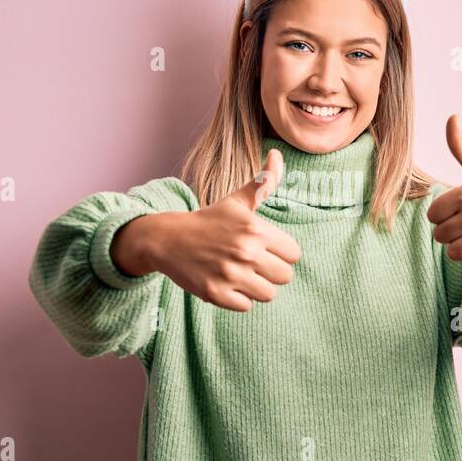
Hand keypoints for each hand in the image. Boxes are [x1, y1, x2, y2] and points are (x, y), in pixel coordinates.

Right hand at [122, 148, 302, 311]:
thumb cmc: (209, 220)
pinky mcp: (216, 294)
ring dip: (256, 287)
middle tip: (252, 263)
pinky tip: (225, 283)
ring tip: (239, 274)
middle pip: (285, 277)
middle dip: (271, 271)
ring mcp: (230, 275)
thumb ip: (264, 181)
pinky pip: (246, 306)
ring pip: (268, 294)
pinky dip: (238, 298)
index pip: (294, 254)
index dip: (281, 252)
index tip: (265, 249)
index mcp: (255, 229)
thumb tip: (278, 154)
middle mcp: (245, 252)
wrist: (167, 239)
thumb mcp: (237, 201)